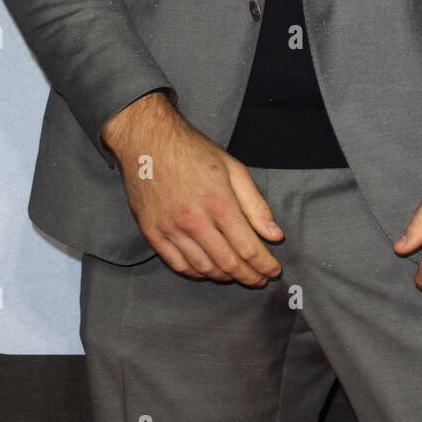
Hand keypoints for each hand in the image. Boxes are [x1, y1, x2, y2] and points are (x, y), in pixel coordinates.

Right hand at [102, 92, 283, 285]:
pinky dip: (197, 273)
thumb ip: (255, 204)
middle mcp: (194, 220)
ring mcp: (170, 229)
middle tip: (260, 279)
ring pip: (203, 268)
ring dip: (225, 277)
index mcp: (218, 202)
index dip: (264, 265)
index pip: (247, 247)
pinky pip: (178, 265)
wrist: (147, 141)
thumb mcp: (233, 168)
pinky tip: (208, 270)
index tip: (273, 271)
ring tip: (237, 275)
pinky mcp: (152, 233)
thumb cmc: (193, 151)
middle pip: (228, 263)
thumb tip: (274, 235)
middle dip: (249, 276)